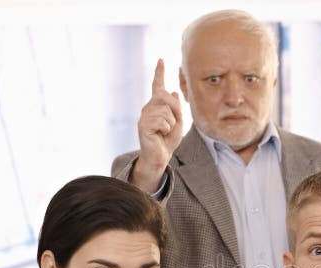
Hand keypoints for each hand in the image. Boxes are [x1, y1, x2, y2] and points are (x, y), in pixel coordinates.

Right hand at [133, 58, 183, 189]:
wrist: (160, 155)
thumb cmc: (168, 140)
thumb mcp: (178, 122)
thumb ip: (176, 108)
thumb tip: (173, 91)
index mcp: (157, 105)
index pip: (158, 85)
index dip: (160, 72)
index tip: (161, 59)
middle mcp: (148, 107)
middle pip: (167, 98)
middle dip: (176, 112)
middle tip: (171, 126)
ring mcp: (144, 115)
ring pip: (165, 111)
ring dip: (171, 124)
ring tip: (164, 132)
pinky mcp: (142, 125)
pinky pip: (162, 121)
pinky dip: (166, 130)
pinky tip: (159, 135)